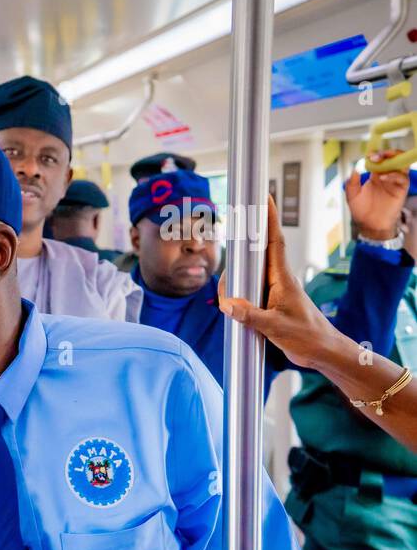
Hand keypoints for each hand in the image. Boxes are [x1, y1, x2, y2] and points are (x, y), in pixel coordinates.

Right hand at [218, 196, 339, 368]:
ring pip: (251, 272)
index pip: (274, 242)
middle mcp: (278, 280)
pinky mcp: (271, 304)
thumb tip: (227, 304)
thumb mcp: (276, 327)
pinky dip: (238, 291)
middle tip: (236, 221)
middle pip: (259, 251)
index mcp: (283, 279)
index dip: (269, 219)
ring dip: (237, 272)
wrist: (323, 352)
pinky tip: (231, 301)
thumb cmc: (307, 336)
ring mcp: (274, 291)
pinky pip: (250, 290)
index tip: (264, 197)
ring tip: (227, 284)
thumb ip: (250, 315)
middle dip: (247, 235)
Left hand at [344, 149, 408, 240]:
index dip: (375, 154)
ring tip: (381, 161)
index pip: (380, 159)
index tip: (368, 155)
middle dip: (386, 153)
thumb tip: (355, 168)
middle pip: (393, 158)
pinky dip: (394, 175)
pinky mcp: (401, 190)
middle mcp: (387, 176)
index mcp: (375, 175)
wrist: (369, 225)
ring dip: (393, 159)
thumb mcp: (352, 195)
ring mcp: (395, 182)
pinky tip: (383, 177)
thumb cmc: (361, 211)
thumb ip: (352, 182)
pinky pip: (403, 178)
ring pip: (401, 164)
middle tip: (376, 156)